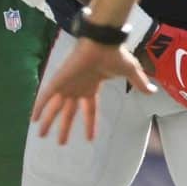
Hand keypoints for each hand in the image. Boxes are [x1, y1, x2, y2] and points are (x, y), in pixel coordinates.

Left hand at [34, 37, 151, 144]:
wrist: (102, 42)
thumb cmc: (115, 55)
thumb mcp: (131, 72)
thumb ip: (140, 83)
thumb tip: (153, 91)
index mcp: (91, 87)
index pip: (89, 110)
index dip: (89, 124)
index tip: (89, 139)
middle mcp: (77, 88)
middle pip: (69, 112)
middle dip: (64, 128)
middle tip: (60, 143)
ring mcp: (66, 85)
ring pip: (54, 107)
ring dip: (48, 122)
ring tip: (41, 135)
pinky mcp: (58, 80)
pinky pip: (45, 96)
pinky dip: (38, 107)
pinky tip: (33, 119)